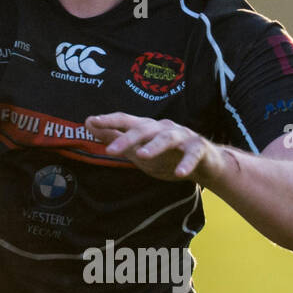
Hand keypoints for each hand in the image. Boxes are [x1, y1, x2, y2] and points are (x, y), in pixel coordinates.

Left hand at [86, 112, 222, 181]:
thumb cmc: (165, 154)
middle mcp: (162, 128)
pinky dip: (186, 163)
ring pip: (166, 138)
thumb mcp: (136, 147)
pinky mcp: (199, 148)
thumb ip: (113, 136)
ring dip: (154, 146)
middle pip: (143, 129)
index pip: (125, 120)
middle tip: (111, 150)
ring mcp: (181, 136)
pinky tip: (179, 173)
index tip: (91, 121)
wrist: (204, 163)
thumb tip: (88, 122)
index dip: (109, 120)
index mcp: (146, 127)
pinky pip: (192, 155)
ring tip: (142, 155)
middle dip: (126, 138)